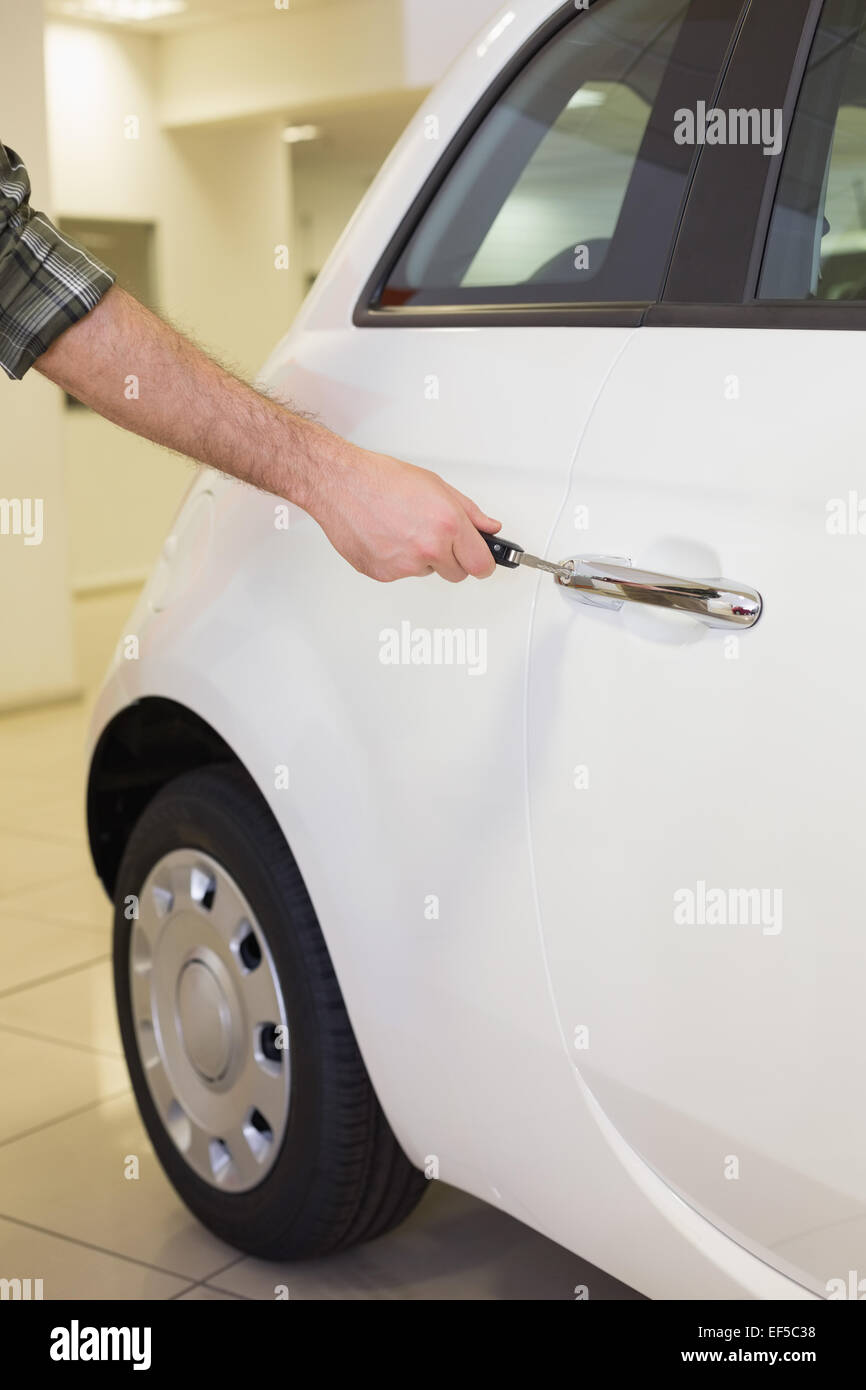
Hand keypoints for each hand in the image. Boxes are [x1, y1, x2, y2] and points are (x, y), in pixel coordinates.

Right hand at [309, 446, 500, 582]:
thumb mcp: (436, 486)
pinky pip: (402, 575)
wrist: (341, 485)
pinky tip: (387, 537)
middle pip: (457, 575)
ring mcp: (406, 565)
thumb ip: (469, 512)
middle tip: (437, 538)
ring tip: (404, 529)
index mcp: (448, 524)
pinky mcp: (384, 574)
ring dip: (422, 558)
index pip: (481, 564)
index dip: (484, 564)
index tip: (482, 563)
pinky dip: (398, 560)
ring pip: (427, 572)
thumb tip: (489, 528)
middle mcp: (429, 547)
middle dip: (453, 560)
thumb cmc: (383, 480)